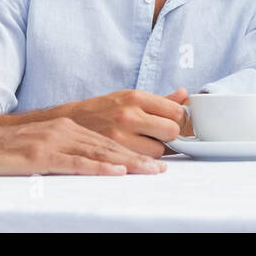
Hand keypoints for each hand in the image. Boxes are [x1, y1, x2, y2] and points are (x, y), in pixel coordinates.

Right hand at [0, 118, 167, 176]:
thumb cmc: (9, 148)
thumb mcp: (44, 142)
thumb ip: (68, 149)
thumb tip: (92, 162)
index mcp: (69, 128)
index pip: (108, 141)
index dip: (133, 150)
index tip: (157, 160)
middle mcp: (66, 131)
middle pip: (110, 146)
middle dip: (139, 158)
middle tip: (162, 170)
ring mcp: (54, 142)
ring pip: (98, 153)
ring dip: (127, 164)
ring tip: (149, 172)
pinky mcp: (40, 155)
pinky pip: (74, 163)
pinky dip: (97, 167)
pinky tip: (115, 171)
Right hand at [68, 88, 188, 156]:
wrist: (71, 122)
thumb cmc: (104, 109)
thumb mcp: (129, 97)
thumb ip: (159, 99)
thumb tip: (184, 94)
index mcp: (135, 97)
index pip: (175, 111)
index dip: (178, 119)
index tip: (172, 122)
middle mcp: (129, 114)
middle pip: (172, 131)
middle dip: (169, 135)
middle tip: (159, 135)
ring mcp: (121, 134)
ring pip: (159, 150)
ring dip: (155, 150)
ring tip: (142, 143)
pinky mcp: (114, 151)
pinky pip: (142, 160)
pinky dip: (144, 159)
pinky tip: (138, 154)